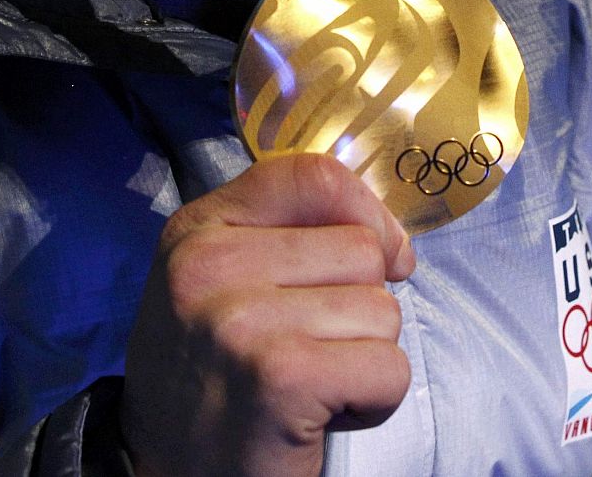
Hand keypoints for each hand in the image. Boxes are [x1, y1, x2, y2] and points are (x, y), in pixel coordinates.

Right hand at [121, 153, 416, 476]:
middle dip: (359, 307)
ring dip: (365, 357)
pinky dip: (373, 401)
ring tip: (309, 383)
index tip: (376, 257)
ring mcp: (241, 320)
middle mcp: (209, 265)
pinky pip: (388, 368)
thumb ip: (289, 235)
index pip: (314, 176)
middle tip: (306, 350)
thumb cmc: (214, 378)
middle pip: (362, 248)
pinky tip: (321, 415)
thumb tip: (393, 241)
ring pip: (383, 310)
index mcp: (198, 230)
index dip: (365, 213)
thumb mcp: (222, 284)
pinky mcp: (281, 377)